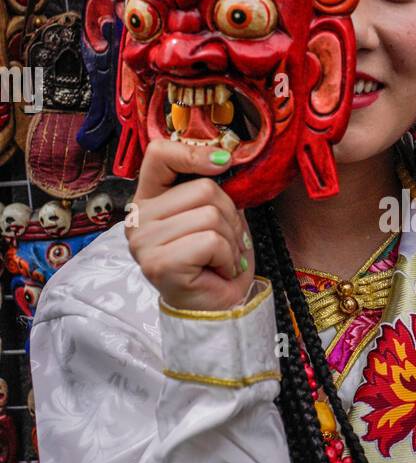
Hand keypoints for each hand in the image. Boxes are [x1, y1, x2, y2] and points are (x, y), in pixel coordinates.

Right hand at [126, 139, 254, 312]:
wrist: (217, 310)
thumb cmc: (215, 262)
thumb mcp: (213, 214)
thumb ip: (210, 188)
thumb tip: (225, 156)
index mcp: (149, 200)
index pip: (159, 154)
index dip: (194, 153)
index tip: (223, 162)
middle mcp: (138, 219)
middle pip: (203, 188)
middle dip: (230, 216)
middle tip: (227, 243)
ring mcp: (144, 242)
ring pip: (211, 215)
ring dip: (231, 240)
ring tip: (223, 259)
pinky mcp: (159, 263)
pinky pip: (211, 241)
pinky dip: (228, 257)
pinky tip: (220, 271)